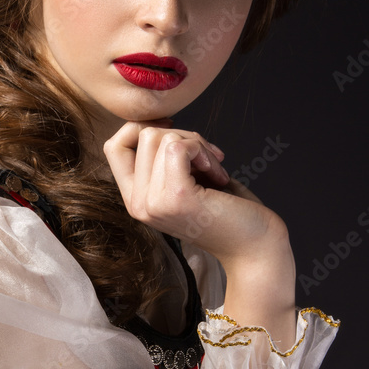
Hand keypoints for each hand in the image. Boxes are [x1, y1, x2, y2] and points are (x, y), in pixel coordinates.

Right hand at [103, 121, 296, 345]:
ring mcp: (154, 202)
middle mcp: (138, 205)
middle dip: (182, 135)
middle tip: (207, 160)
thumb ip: (163, 159)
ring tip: (214, 170)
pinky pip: (177, 146)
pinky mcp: (176, 197)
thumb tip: (156, 122)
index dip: (142, 129)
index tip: (176, 136)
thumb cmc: (227, 210)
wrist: (255, 247)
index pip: (113, 147)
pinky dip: (202, 149)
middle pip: (141, 135)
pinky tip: (217, 172)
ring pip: (159, 136)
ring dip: (196, 143)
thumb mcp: (185, 180)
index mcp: (136, 201)